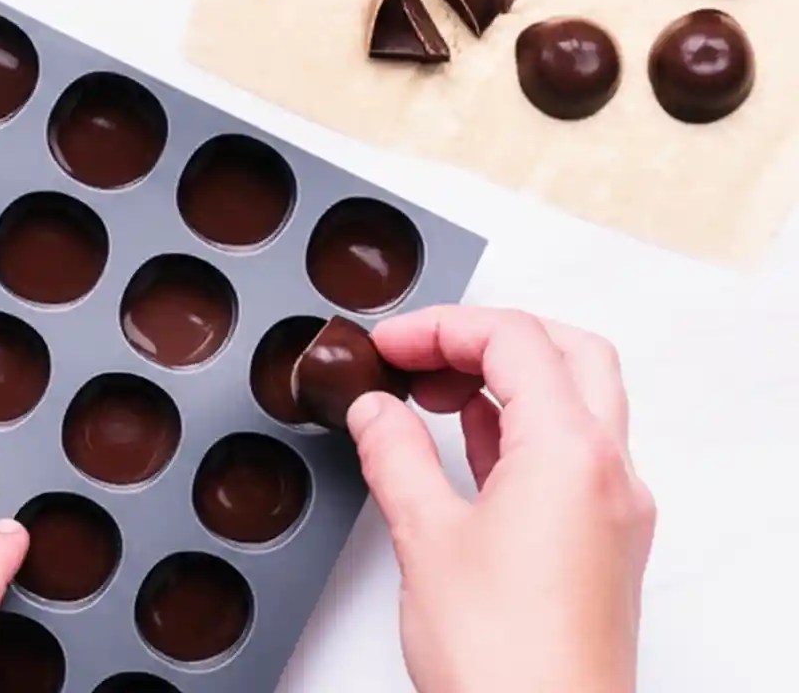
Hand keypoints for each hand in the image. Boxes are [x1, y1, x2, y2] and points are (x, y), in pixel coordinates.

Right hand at [351, 306, 656, 692]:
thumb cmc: (502, 659)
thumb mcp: (425, 538)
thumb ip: (395, 456)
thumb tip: (373, 410)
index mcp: (571, 453)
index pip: (515, 343)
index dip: (442, 328)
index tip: (388, 345)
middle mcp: (609, 471)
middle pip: (565, 352)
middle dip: (487, 339)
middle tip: (419, 354)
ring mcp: (614, 507)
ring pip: (576, 401)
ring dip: (507, 381)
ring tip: (432, 393)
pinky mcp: (605, 541)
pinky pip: (572, 453)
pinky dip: (522, 429)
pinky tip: (470, 443)